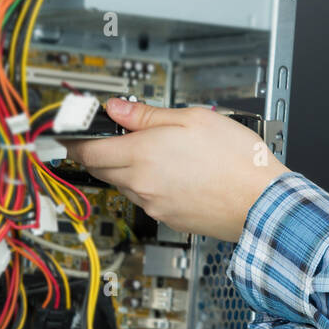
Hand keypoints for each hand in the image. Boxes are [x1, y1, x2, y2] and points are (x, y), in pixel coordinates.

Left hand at [59, 98, 289, 242]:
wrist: (262, 202)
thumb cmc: (236, 159)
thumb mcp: (193, 118)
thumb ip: (148, 115)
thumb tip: (117, 109)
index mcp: (142, 155)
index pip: (88, 150)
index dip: (73, 140)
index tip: (67, 133)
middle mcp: (141, 184)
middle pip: (101, 169)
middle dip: (99, 152)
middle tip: (111, 137)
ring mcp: (154, 205)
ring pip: (125, 185)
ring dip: (127, 169)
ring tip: (157, 153)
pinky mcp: (169, 219)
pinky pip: (147, 199)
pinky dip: (150, 186)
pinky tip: (176, 175)